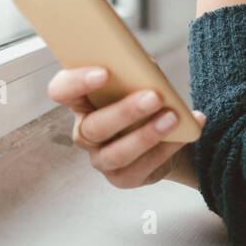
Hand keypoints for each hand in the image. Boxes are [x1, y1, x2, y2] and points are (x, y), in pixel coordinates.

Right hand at [47, 66, 206, 187]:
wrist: (169, 134)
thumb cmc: (146, 98)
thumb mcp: (141, 79)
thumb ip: (137, 71)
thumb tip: (146, 66)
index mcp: (82, 101)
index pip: (61, 91)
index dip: (76, 82)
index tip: (104, 72)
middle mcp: (85, 132)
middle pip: (93, 127)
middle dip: (125, 112)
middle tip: (154, 96)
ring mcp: (101, 158)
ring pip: (116, 153)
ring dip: (147, 135)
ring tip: (173, 118)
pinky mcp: (122, 178)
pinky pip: (140, 168)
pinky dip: (165, 150)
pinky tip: (183, 135)